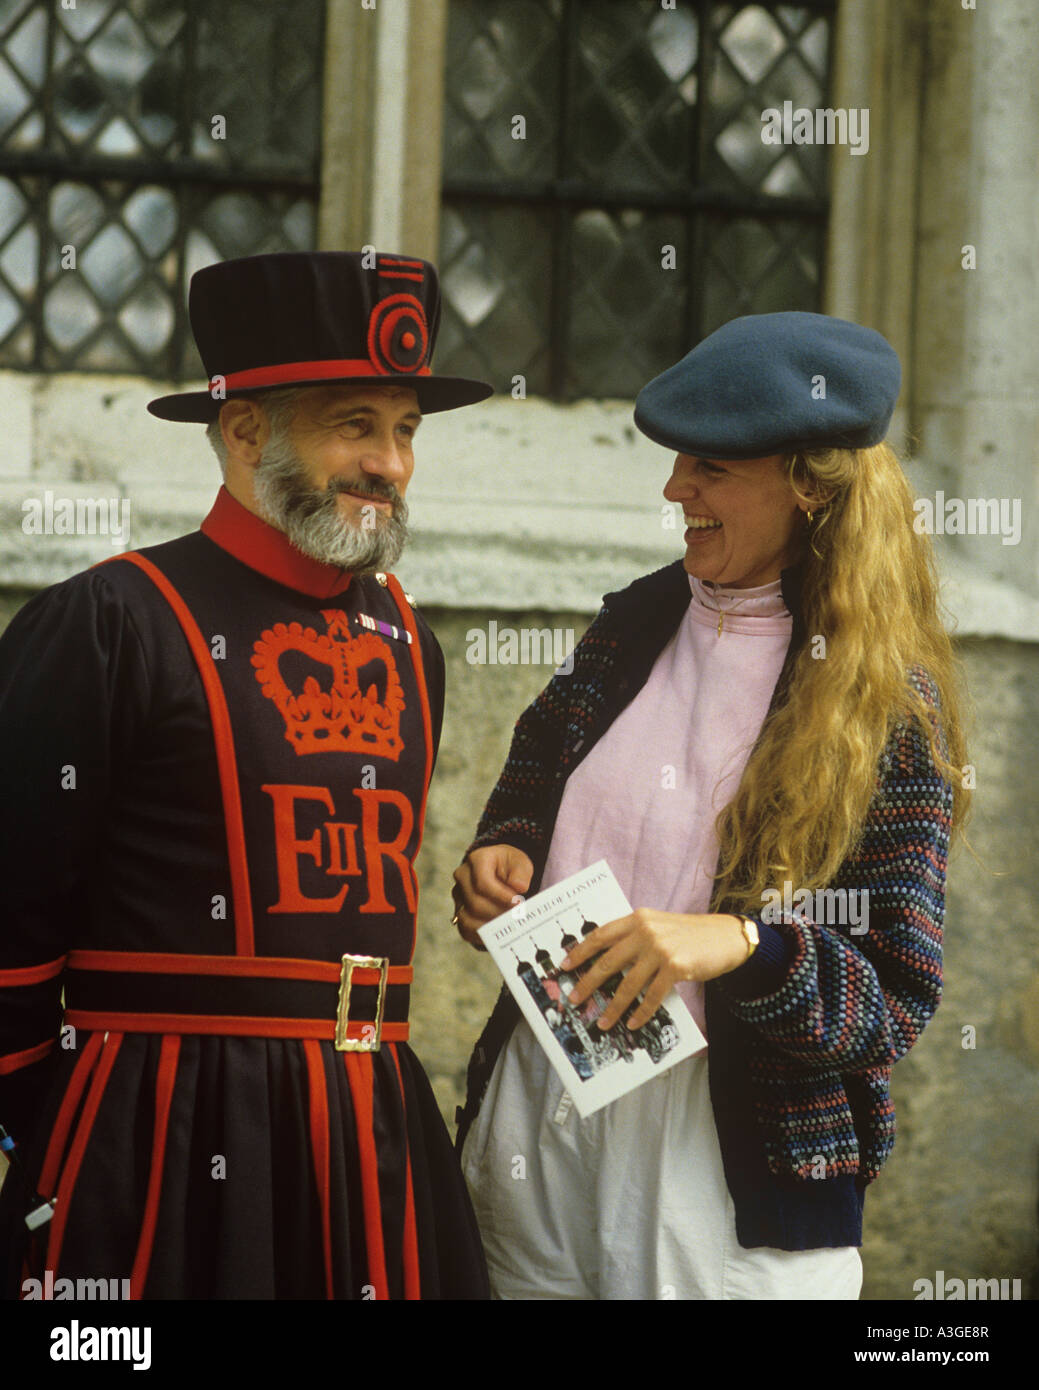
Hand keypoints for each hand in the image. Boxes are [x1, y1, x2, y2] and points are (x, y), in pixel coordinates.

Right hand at [452, 845, 533, 950]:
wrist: (501, 871)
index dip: (500, 896)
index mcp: (477, 860)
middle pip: (476, 902)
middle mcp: (463, 876)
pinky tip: (498, 933)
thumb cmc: (510, 867)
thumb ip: (521, 873)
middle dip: (498, 912)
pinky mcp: (459, 911)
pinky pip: (465, 929)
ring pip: (467, 918)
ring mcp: (458, 895)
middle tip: (517, 917)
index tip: (518, 903)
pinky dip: (481, 934)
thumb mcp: (520, 863)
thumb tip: (518, 887)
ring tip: (509, 925)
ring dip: (490, 925)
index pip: (483, 882)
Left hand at [562, 909, 749, 1029]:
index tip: (565, 965)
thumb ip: (636, 937)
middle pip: (608, 961)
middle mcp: (646, 931)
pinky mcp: (676, 967)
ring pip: (628, 984)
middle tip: (575, 998)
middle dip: (588, 983)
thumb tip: (608, 963)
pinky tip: (633, 1024)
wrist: (726, 936)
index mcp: (638, 918)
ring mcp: (660, 949)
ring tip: (602, 1022)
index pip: (601, 934)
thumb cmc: (691, 935)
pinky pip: (651, 996)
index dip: (581, 951)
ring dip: (613, 1007)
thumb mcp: (659, 926)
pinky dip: (640, 1013)